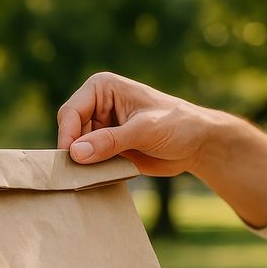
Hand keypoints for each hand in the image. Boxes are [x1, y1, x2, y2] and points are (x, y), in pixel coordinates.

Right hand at [56, 72, 266, 227]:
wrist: (198, 144)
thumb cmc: (177, 125)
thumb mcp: (144, 130)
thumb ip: (110, 141)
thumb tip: (76, 153)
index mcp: (102, 88)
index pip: (71, 112)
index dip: (68, 136)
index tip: (73, 160)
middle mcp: (97, 106)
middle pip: (70, 132)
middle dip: (75, 153)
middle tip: (80, 174)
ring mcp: (101, 128)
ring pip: (77, 150)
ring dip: (83, 165)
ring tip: (97, 176)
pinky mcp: (108, 148)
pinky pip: (89, 162)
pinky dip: (92, 172)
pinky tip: (102, 179)